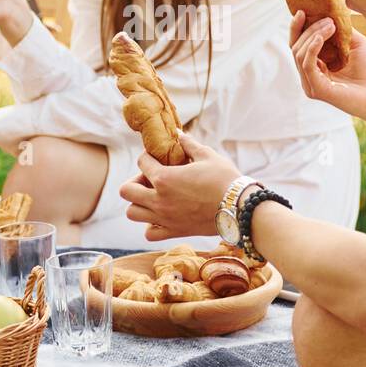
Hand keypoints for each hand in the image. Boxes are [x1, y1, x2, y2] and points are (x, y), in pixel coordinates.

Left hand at [118, 132, 239, 240]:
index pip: (141, 162)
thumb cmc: (224, 179)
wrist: (239, 208)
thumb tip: (178, 133)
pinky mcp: (174, 232)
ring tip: (154, 197)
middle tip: (151, 179)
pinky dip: (151, 225)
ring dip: (139, 203)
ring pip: (132, 213)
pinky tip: (162, 216)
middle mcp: (159, 199)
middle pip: (126, 191)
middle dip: (135, 181)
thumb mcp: (207, 155)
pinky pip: (149, 233)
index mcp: (164, 178)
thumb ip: (188, 144)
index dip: (148, 156)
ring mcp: (164, 218)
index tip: (158, 157)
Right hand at [290, 11, 365, 128]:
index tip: (302, 11)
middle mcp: (310, 76)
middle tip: (327, 20)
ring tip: (330, 25)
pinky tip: (322, 37)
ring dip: (313, 35)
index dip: (297, 28)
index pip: (298, 45)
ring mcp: (311, 84)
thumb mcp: (353, 43)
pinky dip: (312, 47)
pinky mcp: (316, 89)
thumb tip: (328, 12)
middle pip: (296, 47)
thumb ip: (339, 30)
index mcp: (316, 67)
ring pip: (299, 54)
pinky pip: (307, 64)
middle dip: (309, 29)